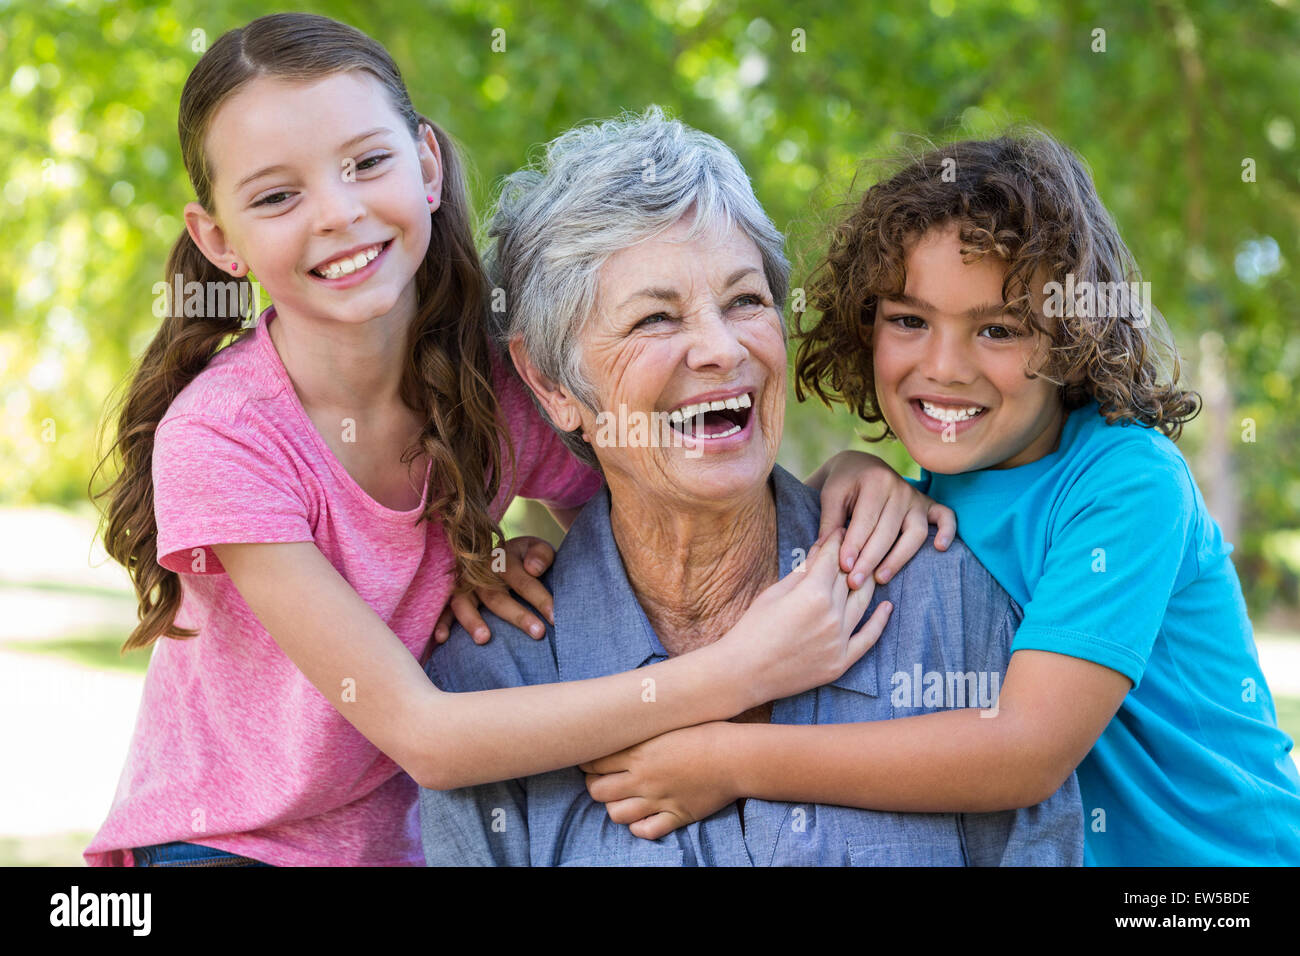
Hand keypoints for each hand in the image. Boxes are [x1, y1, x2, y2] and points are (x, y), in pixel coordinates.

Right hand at [434, 536, 555, 645]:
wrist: (494, 550)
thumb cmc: (521, 556)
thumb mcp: (534, 547)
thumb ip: (540, 555)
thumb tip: (533, 569)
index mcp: (503, 558)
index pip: (523, 580)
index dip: (540, 598)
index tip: (556, 617)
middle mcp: (479, 572)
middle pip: (497, 596)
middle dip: (517, 616)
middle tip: (539, 633)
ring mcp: (462, 585)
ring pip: (464, 603)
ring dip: (472, 621)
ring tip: (485, 639)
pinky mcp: (451, 597)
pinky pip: (442, 610)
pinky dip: (440, 623)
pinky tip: (441, 640)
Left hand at [580, 722, 735, 840]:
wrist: (736, 755)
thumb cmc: (705, 730)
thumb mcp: (669, 722)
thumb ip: (644, 727)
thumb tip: (623, 721)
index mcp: (640, 751)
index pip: (595, 762)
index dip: (587, 762)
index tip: (589, 760)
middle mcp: (644, 778)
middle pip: (598, 790)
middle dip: (594, 785)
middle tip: (601, 779)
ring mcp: (659, 799)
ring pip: (616, 814)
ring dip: (613, 807)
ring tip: (620, 798)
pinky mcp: (676, 815)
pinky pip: (646, 831)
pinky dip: (638, 827)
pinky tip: (641, 816)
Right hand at [720, 528, 892, 703]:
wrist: (743, 673)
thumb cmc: (752, 629)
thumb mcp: (774, 593)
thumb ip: (802, 572)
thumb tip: (820, 550)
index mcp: (812, 593)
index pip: (832, 558)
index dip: (836, 541)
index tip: (840, 531)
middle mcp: (831, 615)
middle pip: (848, 578)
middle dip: (850, 558)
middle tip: (855, 545)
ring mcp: (839, 640)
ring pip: (861, 602)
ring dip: (866, 582)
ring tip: (868, 569)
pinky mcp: (841, 662)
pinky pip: (868, 638)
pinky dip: (879, 621)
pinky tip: (886, 606)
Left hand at [813, 450, 955, 587]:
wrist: (861, 466)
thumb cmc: (843, 484)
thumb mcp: (830, 496)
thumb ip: (829, 522)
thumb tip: (823, 551)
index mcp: (874, 481)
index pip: (865, 521)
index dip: (854, 546)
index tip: (844, 568)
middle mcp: (900, 488)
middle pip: (888, 531)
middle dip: (871, 559)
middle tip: (856, 583)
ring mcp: (916, 497)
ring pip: (915, 532)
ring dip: (899, 557)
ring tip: (880, 578)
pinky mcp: (928, 504)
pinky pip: (946, 516)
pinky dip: (948, 531)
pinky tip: (940, 548)